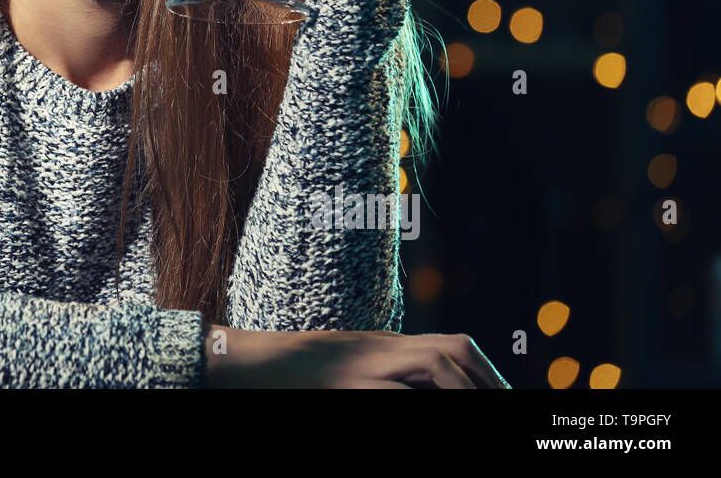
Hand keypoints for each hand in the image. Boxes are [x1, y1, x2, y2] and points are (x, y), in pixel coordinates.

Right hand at [205, 325, 511, 388]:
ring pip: (435, 367)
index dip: (488, 375)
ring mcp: (364, 366)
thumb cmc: (295, 374)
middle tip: (511, 407)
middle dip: (489, 382)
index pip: (453, 348)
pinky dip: (421, 401)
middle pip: (453, 352)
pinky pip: (396, 396)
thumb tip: (435, 387)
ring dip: (467, 390)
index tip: (508, 397)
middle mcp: (380, 348)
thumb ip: (390, 376)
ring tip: (486, 412)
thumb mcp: (352, 369)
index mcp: (384, 345)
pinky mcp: (347, 386)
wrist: (247, 364)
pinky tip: (439, 413)